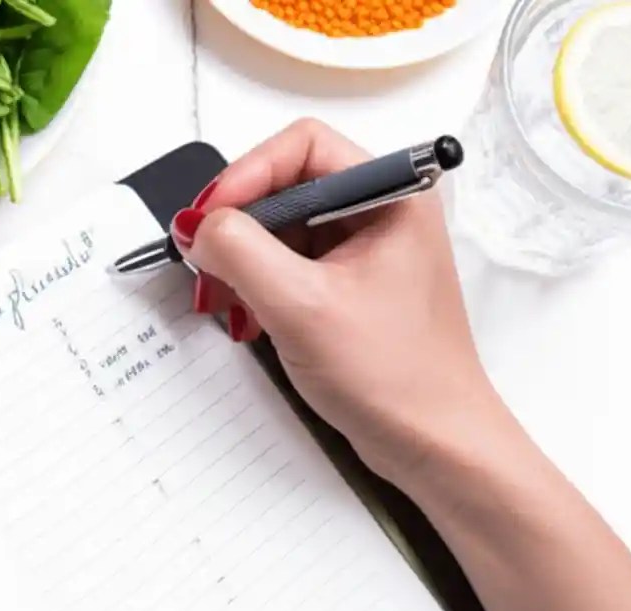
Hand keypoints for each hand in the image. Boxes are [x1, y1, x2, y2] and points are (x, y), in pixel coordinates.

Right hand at [173, 119, 500, 486]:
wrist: (435, 445)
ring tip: (226, 303)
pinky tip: (248, 321)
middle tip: (206, 265)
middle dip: (237, 227)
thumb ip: (239, 252)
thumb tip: (195, 224)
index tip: (210, 218)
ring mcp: (364, 251)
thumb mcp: (300, 305)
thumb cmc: (394, 376)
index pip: (301, 146)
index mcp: (391, 195)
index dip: (246, 174)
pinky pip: (288, 266)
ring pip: (280, 229)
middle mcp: (380, 212)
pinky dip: (257, 288)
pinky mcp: (348, 287)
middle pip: (284, 186)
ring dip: (242, 263)